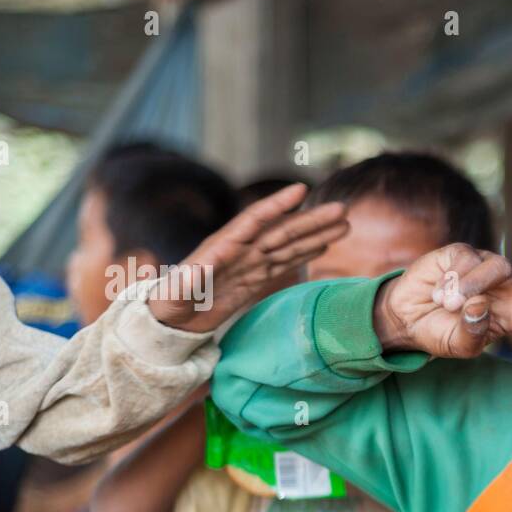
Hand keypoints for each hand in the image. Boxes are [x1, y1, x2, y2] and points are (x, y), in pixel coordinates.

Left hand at [147, 183, 348, 332]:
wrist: (169, 321)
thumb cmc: (167, 305)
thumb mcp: (173, 294)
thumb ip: (186, 281)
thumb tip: (196, 270)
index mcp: (222, 247)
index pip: (254, 221)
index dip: (277, 206)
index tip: (301, 190)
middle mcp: (240, 250)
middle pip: (281, 230)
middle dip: (311, 219)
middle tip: (342, 209)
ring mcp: (249, 264)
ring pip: (288, 244)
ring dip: (316, 233)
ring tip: (344, 223)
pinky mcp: (254, 279)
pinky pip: (284, 262)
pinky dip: (305, 253)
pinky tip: (324, 245)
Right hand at [373, 243, 511, 358]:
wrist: (406, 315)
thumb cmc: (439, 333)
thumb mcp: (458, 347)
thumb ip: (473, 333)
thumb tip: (481, 305)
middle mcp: (509, 289)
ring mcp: (489, 269)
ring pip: (497, 270)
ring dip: (473, 288)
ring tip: (446, 303)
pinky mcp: (465, 252)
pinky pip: (469, 261)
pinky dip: (454, 278)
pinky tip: (440, 288)